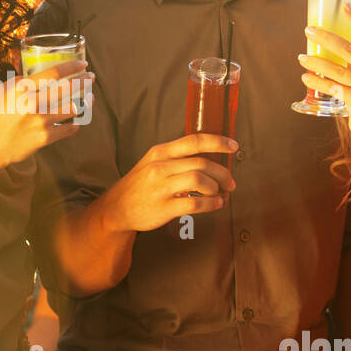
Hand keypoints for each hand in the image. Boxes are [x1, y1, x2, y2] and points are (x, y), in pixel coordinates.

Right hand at [0, 59, 94, 168]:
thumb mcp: (1, 93)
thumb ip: (17, 82)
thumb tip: (32, 75)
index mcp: (22, 89)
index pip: (54, 73)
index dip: (72, 67)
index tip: (83, 64)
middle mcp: (33, 103)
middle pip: (68, 88)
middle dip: (84, 81)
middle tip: (91, 78)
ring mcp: (40, 121)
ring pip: (73, 108)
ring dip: (85, 102)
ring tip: (90, 99)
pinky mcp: (45, 137)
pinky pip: (68, 128)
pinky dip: (75, 124)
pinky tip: (76, 121)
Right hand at [101, 133, 237, 233]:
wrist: (116, 209)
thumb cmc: (139, 186)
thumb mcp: (152, 163)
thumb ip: (176, 158)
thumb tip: (209, 158)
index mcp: (160, 152)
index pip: (194, 141)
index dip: (218, 142)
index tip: (234, 146)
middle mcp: (160, 166)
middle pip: (202, 163)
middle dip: (223, 172)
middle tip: (230, 182)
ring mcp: (161, 187)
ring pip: (200, 180)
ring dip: (216, 188)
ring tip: (219, 194)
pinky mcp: (164, 207)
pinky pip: (195, 203)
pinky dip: (211, 204)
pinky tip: (215, 205)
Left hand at [299, 2, 350, 143]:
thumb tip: (330, 38)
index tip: (344, 5)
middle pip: (350, 51)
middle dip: (327, 38)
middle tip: (309, 30)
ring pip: (339, 71)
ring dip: (317, 63)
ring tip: (301, 58)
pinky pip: (334, 88)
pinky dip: (318, 82)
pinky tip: (306, 77)